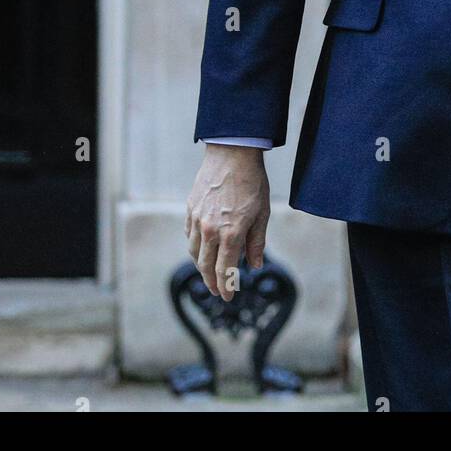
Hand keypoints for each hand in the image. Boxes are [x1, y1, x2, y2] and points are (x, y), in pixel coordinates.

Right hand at [185, 144, 269, 301]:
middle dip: (211, 282)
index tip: (227, 297)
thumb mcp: (262, 214)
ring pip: (194, 252)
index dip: (226, 287)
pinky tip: (201, 248)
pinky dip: (194, 245)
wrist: (232, 153)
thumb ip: (257, 242)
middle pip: (206, 266)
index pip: (224, 271)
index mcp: (231, 234)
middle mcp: (210, 229)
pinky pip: (189, 234)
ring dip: (201, 266)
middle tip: (217, 291)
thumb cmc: (251, 182)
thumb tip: (255, 265)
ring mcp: (197, 218)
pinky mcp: (190, 207)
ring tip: (208, 272)